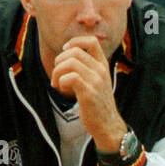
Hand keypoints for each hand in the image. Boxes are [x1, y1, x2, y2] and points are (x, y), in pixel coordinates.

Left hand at [51, 36, 126, 151]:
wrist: (107, 125)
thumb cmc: (97, 104)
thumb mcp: (96, 81)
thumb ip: (87, 68)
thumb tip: (66, 56)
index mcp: (103, 65)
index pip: (92, 41)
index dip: (75, 42)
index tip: (65, 52)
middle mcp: (101, 70)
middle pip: (75, 51)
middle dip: (59, 60)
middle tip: (57, 74)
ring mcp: (96, 81)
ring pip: (70, 63)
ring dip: (57, 72)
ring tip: (57, 83)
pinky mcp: (89, 93)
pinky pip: (70, 77)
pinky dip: (61, 82)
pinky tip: (63, 89)